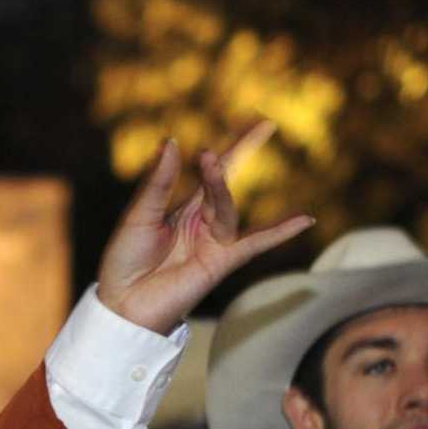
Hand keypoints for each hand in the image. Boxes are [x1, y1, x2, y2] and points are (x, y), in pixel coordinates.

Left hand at [96, 121, 313, 335]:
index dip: (236, 148)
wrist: (123, 305)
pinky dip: (280, 232)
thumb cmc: (125, 261)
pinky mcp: (220, 263)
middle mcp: (202, 223)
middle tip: (214, 148)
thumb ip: (159, 183)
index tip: (259, 123)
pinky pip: (256, 244)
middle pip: (220, 187)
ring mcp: (213, 242)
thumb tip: (172, 141)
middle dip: (219, 166)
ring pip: (225, 209)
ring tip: (212, 163)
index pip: (213, 172)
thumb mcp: (139, 216)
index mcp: (183, 209)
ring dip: (219, 187)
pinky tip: (305, 219)